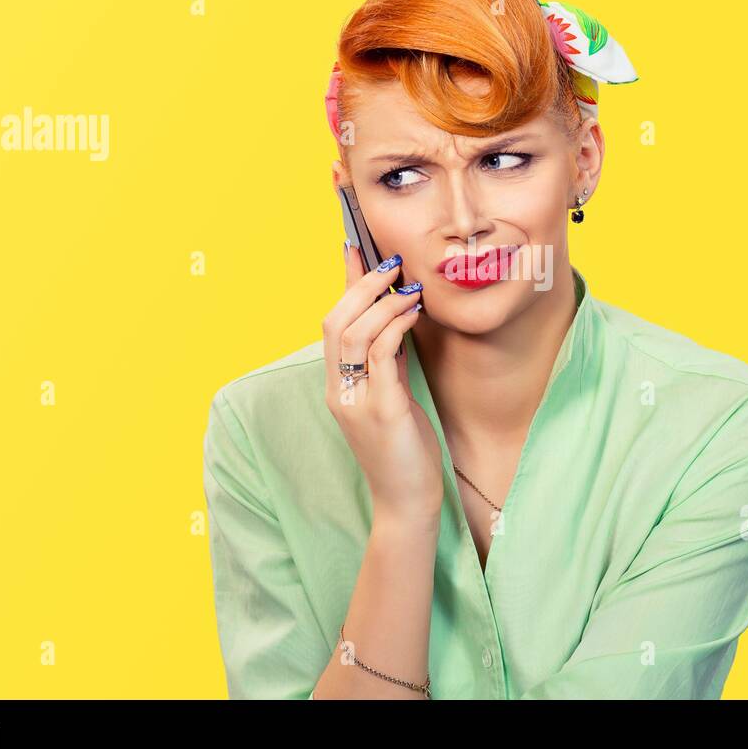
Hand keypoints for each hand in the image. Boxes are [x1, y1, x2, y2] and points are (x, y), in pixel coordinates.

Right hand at [322, 242, 442, 524]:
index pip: (333, 324)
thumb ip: (388, 362)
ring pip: (353, 334)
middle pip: (335, 322)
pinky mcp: (381, 411)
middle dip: (361, 285)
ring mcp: (356, 401)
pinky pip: (382, 356)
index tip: (354, 246)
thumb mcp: (393, 397)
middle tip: (390, 263)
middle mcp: (339, 391)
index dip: (343, 284)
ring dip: (381, 302)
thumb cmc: (403, 450)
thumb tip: (397, 318)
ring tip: (408, 286)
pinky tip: (414, 313)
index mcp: (338, 386)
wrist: (407, 502)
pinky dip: (395, 327)